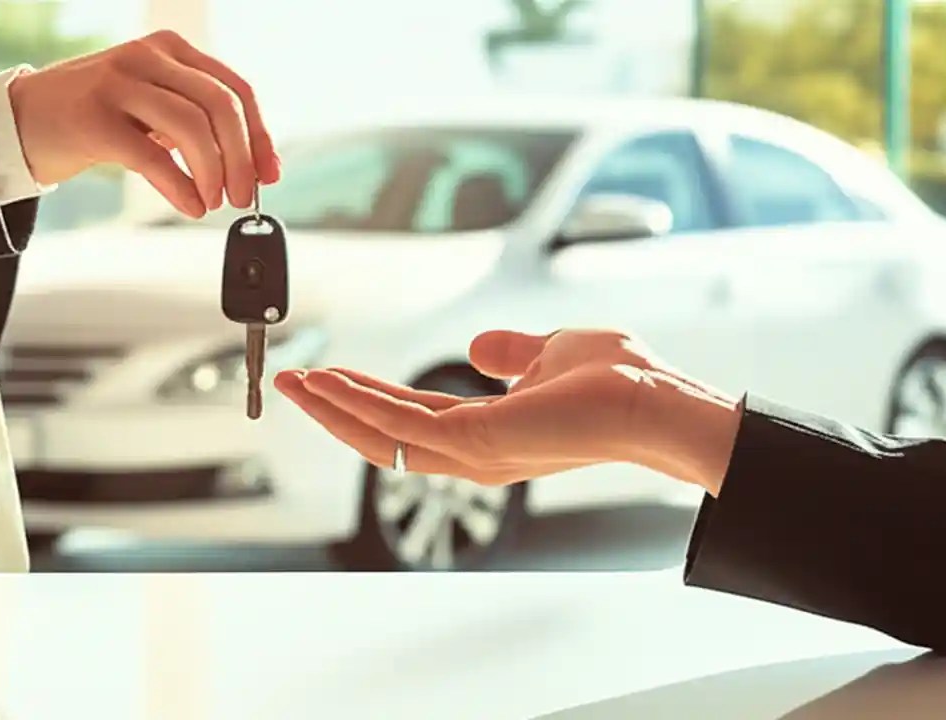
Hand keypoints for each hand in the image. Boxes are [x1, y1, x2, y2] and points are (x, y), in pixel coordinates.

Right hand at [7, 30, 279, 218]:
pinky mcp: (94, 118)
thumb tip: (248, 165)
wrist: (19, 119)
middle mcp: (147, 57)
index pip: (235, 88)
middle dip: (242, 157)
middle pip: (220, 105)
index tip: (270, 173)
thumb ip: (194, 121)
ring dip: (213, 172)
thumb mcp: (151, 104)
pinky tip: (190, 205)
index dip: (260, 135)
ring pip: (191, 126)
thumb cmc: (93, 116)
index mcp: (170, 49)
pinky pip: (152, 155)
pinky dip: (180, 186)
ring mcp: (118, 83)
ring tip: (213, 200)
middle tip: (244, 196)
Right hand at [275, 329, 743, 494]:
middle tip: (288, 381)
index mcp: (487, 435)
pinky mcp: (480, 441)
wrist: (657, 402)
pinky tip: (334, 383)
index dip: (364, 399)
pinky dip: (364, 403)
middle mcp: (474, 453)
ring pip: (383, 436)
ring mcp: (475, 453)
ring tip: (296, 381)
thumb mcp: (551, 353)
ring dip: (336, 407)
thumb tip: (481, 347)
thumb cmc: (620, 383)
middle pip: (383, 437)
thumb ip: (511, 353)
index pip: (409, 421)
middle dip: (332, 410)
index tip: (327, 375)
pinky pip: (404, 425)